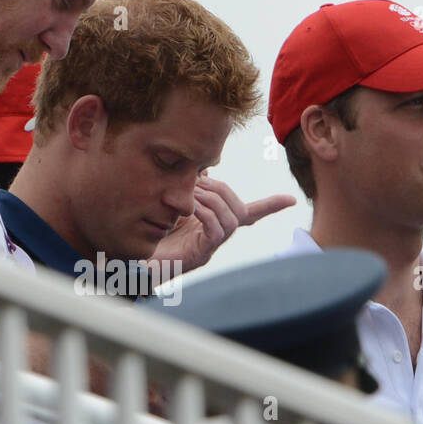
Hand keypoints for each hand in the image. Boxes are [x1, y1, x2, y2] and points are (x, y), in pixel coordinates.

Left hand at [149, 176, 294, 273]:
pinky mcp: (202, 253)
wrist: (130, 258)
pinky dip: (207, 213)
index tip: (292, 199)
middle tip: (198, 180)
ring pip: (231, 219)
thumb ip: (190, 185)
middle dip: (223, 189)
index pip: (250, 213)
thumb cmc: (148, 230)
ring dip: (213, 199)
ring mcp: (211, 246)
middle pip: (240, 209)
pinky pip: (217, 230)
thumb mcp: (171, 201)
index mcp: (214, 222)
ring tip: (191, 193)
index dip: (271, 205)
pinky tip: (191, 207)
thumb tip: (205, 165)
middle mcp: (217, 235)